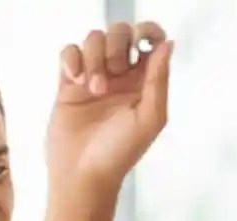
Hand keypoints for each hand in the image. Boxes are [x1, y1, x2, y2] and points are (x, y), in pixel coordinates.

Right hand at [49, 22, 172, 191]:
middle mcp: (121, 76)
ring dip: (94, 58)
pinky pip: (69, 52)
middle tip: (113, 75)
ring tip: (93, 89)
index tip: (142, 41)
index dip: (148, 31)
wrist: (82, 174)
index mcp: (144, 82)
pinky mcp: (68, 83)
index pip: (150, 40)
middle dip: (116, 46)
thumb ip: (159, 79)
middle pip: (120, 33)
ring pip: (93, 39)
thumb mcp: (150, 118)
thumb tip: (167, 43)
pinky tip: (74, 80)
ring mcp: (94, 78)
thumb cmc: (120, 153)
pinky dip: (71, 59)